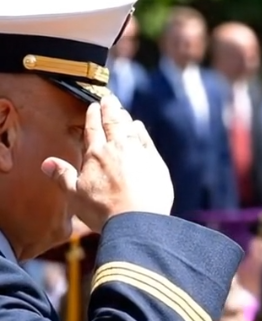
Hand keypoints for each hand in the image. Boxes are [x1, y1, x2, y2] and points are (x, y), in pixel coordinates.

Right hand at [41, 94, 173, 230]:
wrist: (137, 221)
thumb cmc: (104, 211)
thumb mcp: (76, 196)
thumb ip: (62, 176)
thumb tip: (46, 163)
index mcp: (96, 154)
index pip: (93, 129)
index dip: (93, 116)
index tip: (93, 106)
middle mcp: (117, 148)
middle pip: (112, 123)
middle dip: (109, 109)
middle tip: (109, 99)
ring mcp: (138, 153)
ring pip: (129, 128)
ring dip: (124, 117)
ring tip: (121, 111)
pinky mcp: (155, 162)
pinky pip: (146, 140)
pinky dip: (141, 131)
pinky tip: (138, 127)